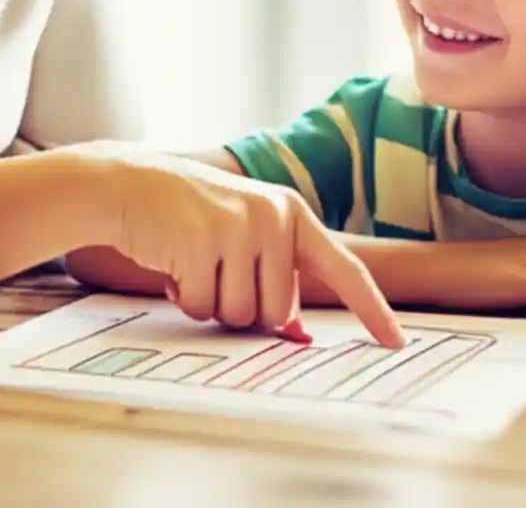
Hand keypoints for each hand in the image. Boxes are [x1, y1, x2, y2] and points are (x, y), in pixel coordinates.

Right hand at [80, 142, 404, 347]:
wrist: (129, 185)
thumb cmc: (191, 216)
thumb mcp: (246, 233)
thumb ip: (277, 273)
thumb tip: (297, 331)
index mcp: (293, 213)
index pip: (345, 269)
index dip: (372, 309)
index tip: (396, 341)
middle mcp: (274, 216)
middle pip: (278, 311)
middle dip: (243, 308)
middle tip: (217, 273)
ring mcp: (239, 227)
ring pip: (240, 314)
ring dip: (212, 304)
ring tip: (195, 263)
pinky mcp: (201, 242)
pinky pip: (203, 307)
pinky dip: (186, 298)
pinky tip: (174, 264)